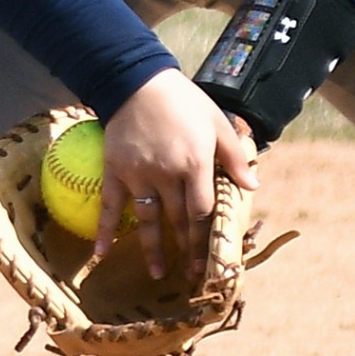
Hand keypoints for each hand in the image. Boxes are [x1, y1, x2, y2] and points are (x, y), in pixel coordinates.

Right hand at [98, 69, 257, 278]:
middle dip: (186, 249)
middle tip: (190, 275)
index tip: (209, 258)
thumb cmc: (183, 101)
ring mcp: (139, 174)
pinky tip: (101, 253)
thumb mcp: (217, 122)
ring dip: (153, 249)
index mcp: (195, 162)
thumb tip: (253, 186)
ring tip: (158, 274)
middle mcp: (167, 173)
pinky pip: (110, 205)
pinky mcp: (115, 170)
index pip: (202, 210)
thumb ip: (235, 155)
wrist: (137, 81)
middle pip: (177, 219)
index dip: (205, 237)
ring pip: (148, 219)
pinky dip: (105, 230)